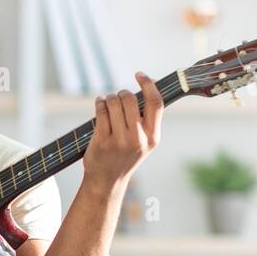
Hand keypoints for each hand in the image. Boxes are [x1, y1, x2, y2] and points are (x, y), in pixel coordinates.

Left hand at [83, 71, 163, 193]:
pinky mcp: (102, 141)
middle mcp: (138, 139)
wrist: (107, 180)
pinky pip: (101, 110)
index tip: (140, 75)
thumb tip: (149, 84)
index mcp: (153, 137)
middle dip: (122, 94)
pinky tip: (100, 104)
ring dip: (109, 98)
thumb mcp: (143, 142)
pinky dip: (100, 103)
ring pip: (114, 103)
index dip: (149, 84)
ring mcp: (120, 141)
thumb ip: (147, 119)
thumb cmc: (125, 155)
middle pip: (131, 100)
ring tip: (107, 103)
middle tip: (118, 97)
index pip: (156, 103)